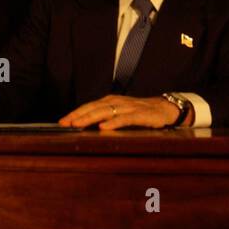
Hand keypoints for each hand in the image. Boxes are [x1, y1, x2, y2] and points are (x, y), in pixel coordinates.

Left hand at [60, 95, 182, 129]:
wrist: (166, 109)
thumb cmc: (141, 113)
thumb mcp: (121, 113)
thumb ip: (106, 117)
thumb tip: (87, 127)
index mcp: (111, 101)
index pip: (89, 106)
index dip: (75, 113)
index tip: (62, 121)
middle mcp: (118, 102)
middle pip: (94, 107)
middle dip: (78, 115)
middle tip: (64, 123)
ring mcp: (129, 107)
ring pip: (106, 112)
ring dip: (90, 118)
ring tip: (78, 124)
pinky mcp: (140, 115)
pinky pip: (125, 119)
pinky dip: (113, 123)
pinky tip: (104, 127)